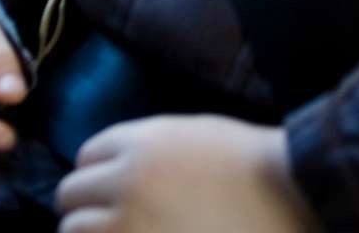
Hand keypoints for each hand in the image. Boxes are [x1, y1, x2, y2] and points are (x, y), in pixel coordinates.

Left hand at [55, 115, 320, 232]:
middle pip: (70, 194)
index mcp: (142, 143)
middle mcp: (125, 183)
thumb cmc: (248, 165)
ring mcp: (128, 228)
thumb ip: (148, 148)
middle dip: (86, 205)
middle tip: (110, 218)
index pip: (86, 155)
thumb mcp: (194, 135)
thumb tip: (113, 169)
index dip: (100, 171)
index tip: (111, 187)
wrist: (287, 197)